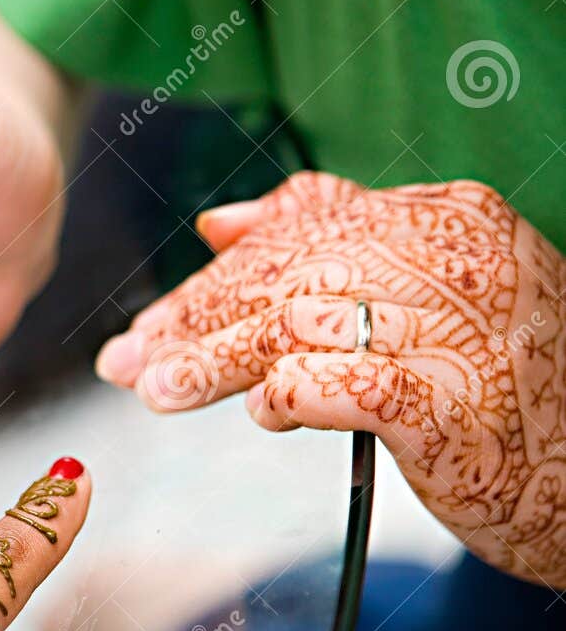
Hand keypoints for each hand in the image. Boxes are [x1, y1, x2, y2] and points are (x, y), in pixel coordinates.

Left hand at [97, 173, 565, 586]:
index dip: (216, 279)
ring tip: (153, 389)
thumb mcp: (425, 298)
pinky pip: (349, 387)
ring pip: (302, 324)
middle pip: (290, 275)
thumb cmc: (502, 391)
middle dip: (196, 319)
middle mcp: (456, 262)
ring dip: (216, 360)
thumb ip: (331, 247)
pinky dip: (291, 395)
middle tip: (128, 359)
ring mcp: (459, 332)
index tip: (153, 324)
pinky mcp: (456, 408)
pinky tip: (259, 411)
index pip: (302, 233)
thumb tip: (219, 223)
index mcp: (449, 218)